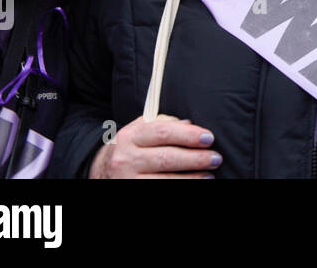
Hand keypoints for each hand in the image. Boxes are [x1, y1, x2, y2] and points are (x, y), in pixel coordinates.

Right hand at [89, 114, 219, 178]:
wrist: (100, 170)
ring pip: (165, 181)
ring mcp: (127, 180)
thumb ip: (164, 124)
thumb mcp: (140, 130)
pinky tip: (195, 185)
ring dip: (192, 178)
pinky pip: (158, 190)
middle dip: (196, 159)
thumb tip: (191, 126)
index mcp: (130, 136)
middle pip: (167, 158)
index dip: (189, 135)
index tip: (209, 138)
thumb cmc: (131, 147)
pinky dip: (180, 188)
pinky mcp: (131, 192)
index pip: (163, 132)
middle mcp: (126, 159)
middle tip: (216, 158)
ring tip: (209, 176)